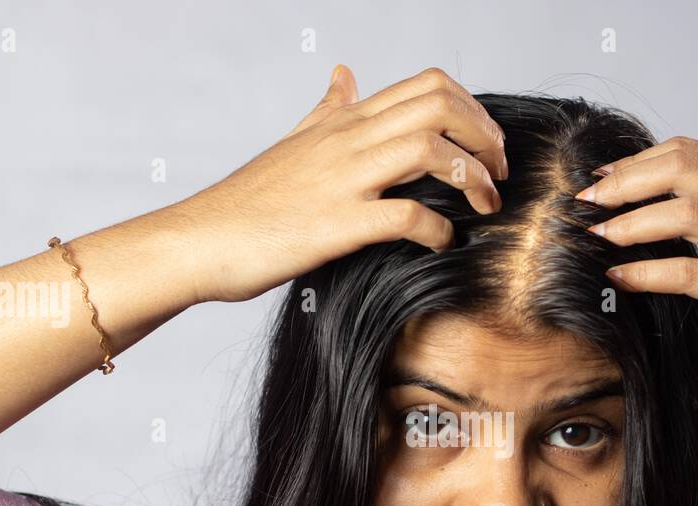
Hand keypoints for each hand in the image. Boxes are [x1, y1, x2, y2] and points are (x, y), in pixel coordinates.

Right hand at [171, 65, 507, 303]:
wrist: (199, 241)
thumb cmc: (248, 202)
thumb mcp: (295, 141)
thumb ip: (328, 108)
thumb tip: (344, 72)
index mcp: (344, 122)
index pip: (427, 87)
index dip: (474, 111)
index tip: (486, 146)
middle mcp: (348, 141)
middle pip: (440, 107)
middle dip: (484, 138)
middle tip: (498, 175)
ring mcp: (343, 180)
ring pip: (430, 151)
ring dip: (472, 178)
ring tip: (484, 206)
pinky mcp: (337, 225)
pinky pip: (406, 216)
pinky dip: (438, 229)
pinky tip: (443, 242)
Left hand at [576, 113, 697, 403]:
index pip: (693, 152)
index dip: (639, 160)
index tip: (602, 178)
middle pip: (688, 171)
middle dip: (628, 182)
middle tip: (588, 202)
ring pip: (690, 214)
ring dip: (633, 223)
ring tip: (599, 235)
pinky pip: (695, 276)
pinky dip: (650, 273)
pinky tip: (620, 277)